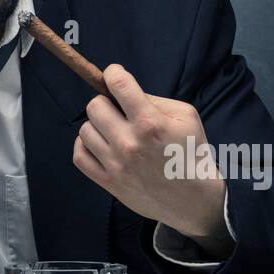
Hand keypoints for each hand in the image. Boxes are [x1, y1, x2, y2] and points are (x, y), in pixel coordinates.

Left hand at [73, 64, 231, 256]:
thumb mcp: (185, 118)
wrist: (194, 200)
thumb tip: (124, 91)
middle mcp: (129, 142)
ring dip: (98, 126)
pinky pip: (79, 155)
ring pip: (85, 130)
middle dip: (107, 103)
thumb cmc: (191, 153)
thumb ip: (154, 100)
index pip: (118, 84)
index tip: (115, 76)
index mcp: (150, 123)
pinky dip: (86, 146)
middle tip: (119, 111)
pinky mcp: (108, 182)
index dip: (113, 73)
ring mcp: (116, 164)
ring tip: (113, 132)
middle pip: (94, 106)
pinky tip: (101, 145)